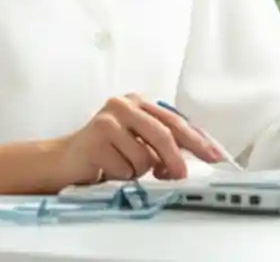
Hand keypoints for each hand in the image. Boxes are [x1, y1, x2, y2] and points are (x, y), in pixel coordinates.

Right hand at [58, 94, 223, 184]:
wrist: (65, 159)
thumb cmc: (106, 151)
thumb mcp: (138, 140)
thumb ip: (162, 142)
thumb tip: (195, 156)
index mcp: (138, 101)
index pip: (174, 120)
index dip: (197, 139)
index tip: (214, 155)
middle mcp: (123, 105)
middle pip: (162, 134)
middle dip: (176, 160)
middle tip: (182, 176)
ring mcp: (107, 121)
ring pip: (144, 157)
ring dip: (139, 171)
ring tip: (123, 167)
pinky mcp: (94, 140)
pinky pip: (124, 169)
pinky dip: (122, 176)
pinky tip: (108, 169)